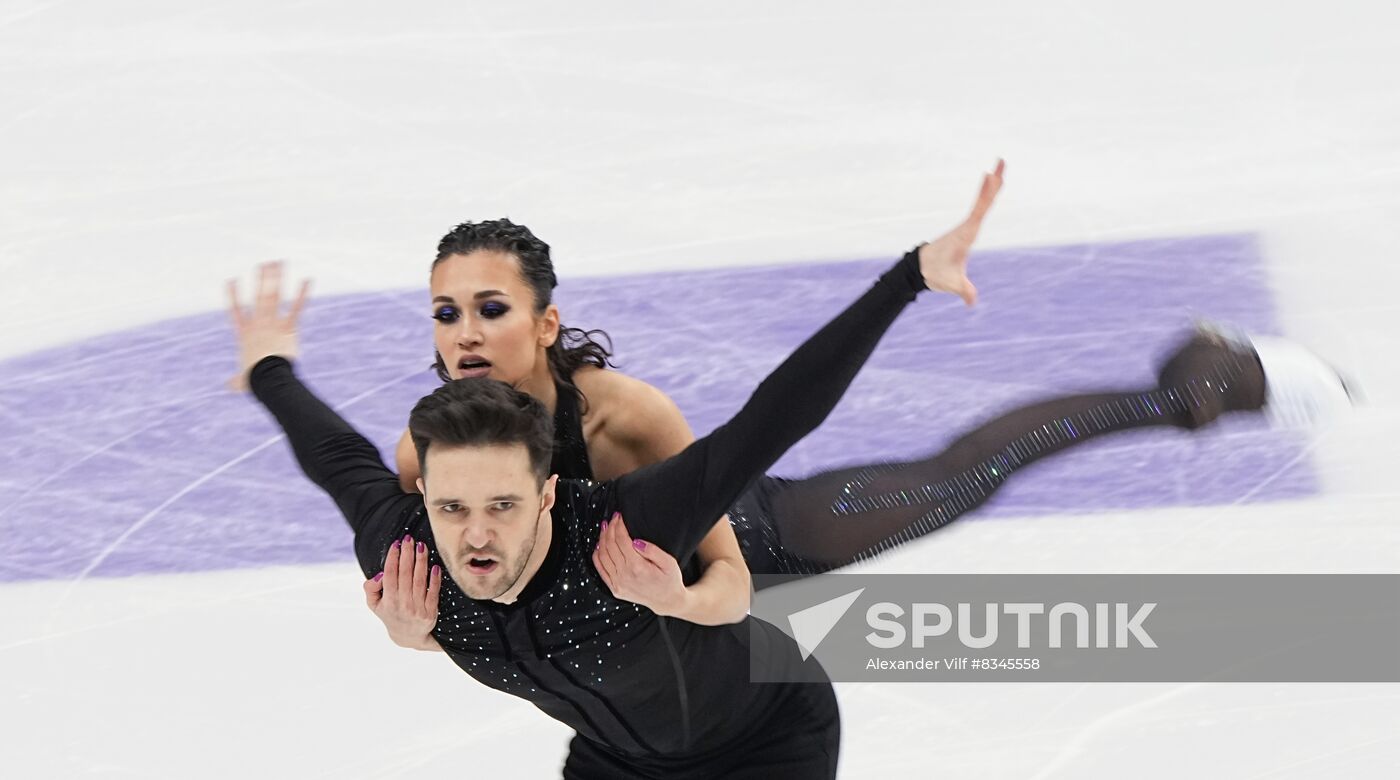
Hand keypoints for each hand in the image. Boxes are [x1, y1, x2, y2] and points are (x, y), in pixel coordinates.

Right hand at [226, 260, 310, 390]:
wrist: (268, 379)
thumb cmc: (254, 381)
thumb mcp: (242, 380)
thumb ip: (236, 380)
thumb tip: (229, 386)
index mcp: (245, 333)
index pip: (235, 310)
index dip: (233, 295)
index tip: (231, 280)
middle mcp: (258, 324)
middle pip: (259, 296)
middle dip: (263, 279)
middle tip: (265, 263)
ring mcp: (272, 324)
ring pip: (275, 296)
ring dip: (277, 278)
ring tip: (279, 262)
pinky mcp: (288, 328)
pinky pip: (297, 308)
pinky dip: (303, 294)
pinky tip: (308, 279)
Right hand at [364, 534, 442, 651]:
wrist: (409, 636)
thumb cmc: (390, 614)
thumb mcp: (374, 605)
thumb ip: (371, 588)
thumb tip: (379, 574)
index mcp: (388, 601)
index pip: (390, 575)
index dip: (393, 558)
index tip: (396, 544)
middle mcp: (402, 604)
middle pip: (405, 574)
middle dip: (407, 554)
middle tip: (409, 539)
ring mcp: (417, 608)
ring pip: (419, 580)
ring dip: (421, 561)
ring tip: (421, 546)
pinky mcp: (431, 612)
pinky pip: (433, 592)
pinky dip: (434, 579)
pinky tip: (435, 566)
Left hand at [592, 513, 688, 616]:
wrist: (667, 601)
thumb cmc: (670, 581)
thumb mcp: (669, 563)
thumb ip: (653, 551)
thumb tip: (636, 541)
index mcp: (638, 567)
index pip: (622, 540)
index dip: (619, 525)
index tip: (620, 517)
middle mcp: (625, 576)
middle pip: (610, 546)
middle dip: (610, 529)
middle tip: (613, 519)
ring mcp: (618, 583)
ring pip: (602, 556)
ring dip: (602, 539)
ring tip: (606, 528)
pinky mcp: (615, 589)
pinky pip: (600, 569)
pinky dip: (597, 555)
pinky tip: (599, 546)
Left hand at [918, 159, 1004, 305]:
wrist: (920, 269)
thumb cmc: (935, 273)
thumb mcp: (951, 283)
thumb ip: (964, 291)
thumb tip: (971, 302)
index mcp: (966, 234)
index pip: (978, 211)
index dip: (985, 194)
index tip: (989, 175)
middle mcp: (967, 226)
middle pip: (983, 200)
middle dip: (993, 181)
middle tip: (1001, 161)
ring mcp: (966, 226)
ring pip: (982, 201)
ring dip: (991, 185)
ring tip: (999, 168)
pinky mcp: (966, 229)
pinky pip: (979, 209)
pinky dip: (986, 197)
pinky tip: (990, 186)